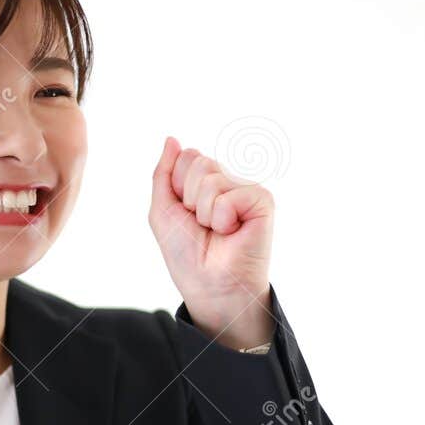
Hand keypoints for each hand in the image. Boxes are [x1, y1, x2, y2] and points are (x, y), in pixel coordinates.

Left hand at [148, 136, 275, 350]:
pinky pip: (229, 195)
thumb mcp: (162, 210)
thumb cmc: (188, 254)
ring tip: (217, 231)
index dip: (177, 188)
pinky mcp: (262, 201)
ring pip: (210, 178)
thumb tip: (171, 140)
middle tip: (202, 224)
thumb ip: (163, 173)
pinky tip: (232, 232)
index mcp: (206, 181)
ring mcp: (245, 190)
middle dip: (189, 197)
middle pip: (198, 162)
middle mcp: (228, 182)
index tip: (185, 213)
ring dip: (204, 212)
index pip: (186, 157)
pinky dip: (222, 218)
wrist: (208, 284)